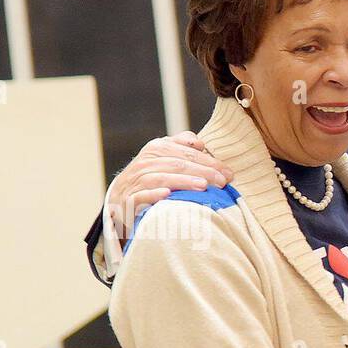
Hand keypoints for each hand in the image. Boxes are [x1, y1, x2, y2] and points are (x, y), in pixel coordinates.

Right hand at [106, 132, 232, 236]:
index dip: (207, 161)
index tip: (228, 173)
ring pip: (159, 178)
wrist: (119, 204)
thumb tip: (200, 143)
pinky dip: (152, 195)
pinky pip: (138, 197)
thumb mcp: (163, 160)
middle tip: (223, 181)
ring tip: (203, 186)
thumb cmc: (150, 181)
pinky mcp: (126, 202)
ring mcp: (133, 183)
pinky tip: (167, 195)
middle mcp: (143, 164)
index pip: (184, 152)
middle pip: (175, 164)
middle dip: (202, 171)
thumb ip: (180, 147)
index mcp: (154, 150)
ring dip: (181, 182)